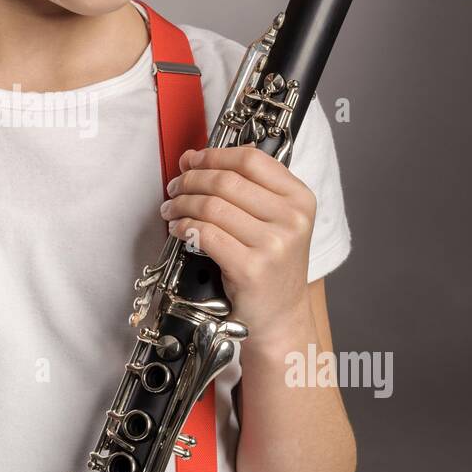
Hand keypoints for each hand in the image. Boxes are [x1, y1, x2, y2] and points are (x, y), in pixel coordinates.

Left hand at [159, 145, 316, 340]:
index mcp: (300, 199)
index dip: (213, 155)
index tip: (192, 160)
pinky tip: (179, 229)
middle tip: (174, 187)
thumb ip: (244, 187)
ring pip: (212, 206)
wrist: (280, 316)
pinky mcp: (251, 268)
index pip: (251, 160)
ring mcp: (273, 244)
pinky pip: (205, 234)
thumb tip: (194, 159)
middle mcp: (291, 219)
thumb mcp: (275, 220)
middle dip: (190, 180)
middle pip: (226, 181)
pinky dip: (184, 227)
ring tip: (171, 209)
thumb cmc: (271, 266)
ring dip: (182, 204)